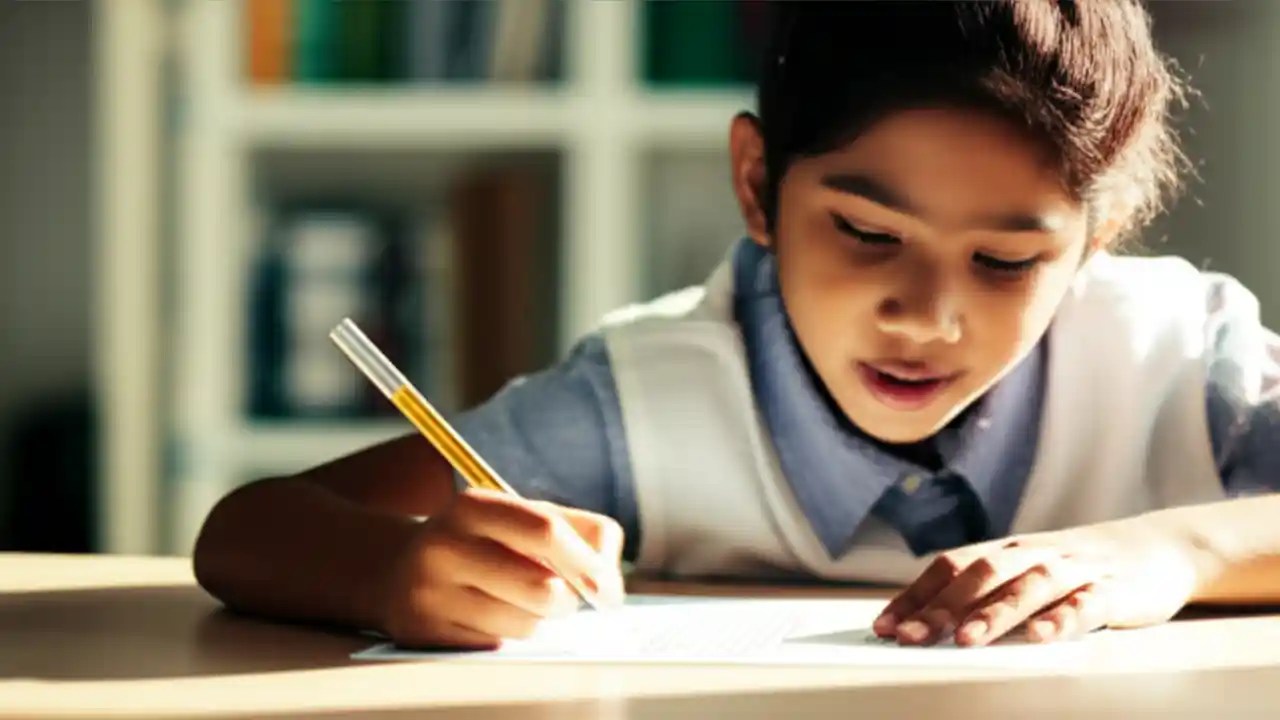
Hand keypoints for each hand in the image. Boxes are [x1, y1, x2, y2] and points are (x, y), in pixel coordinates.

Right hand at [375, 489, 625, 647]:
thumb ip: (582, 531)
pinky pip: (497, 644)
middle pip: (542, 588)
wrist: (399, 569)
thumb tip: (608, 580)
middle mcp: (446, 545)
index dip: (588, 563)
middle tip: (565, 597)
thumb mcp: (525, 517)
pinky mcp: (426, 633)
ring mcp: (431, 592)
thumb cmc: (485, 542)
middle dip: (568, 599)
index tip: (609, 588)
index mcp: (475, 505)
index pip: (546, 531)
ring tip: (515, 599)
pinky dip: (507, 634)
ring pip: (524, 623)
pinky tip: (487, 615)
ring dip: (537, 618)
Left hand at [873, 516, 1202, 646]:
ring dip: (995, 614)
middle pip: (981, 576)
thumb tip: (925, 621)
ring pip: (1029, 588)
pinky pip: (1086, 605)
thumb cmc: (1077, 568)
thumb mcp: (1028, 571)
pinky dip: (1062, 620)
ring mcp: (1075, 571)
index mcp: (1008, 550)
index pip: (951, 566)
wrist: (1158, 548)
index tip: (885, 625)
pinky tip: (1042, 638)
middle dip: (942, 608)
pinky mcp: (1114, 591)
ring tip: (966, 640)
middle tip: (910, 637)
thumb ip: (986, 591)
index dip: (917, 595)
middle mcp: (1035, 555)